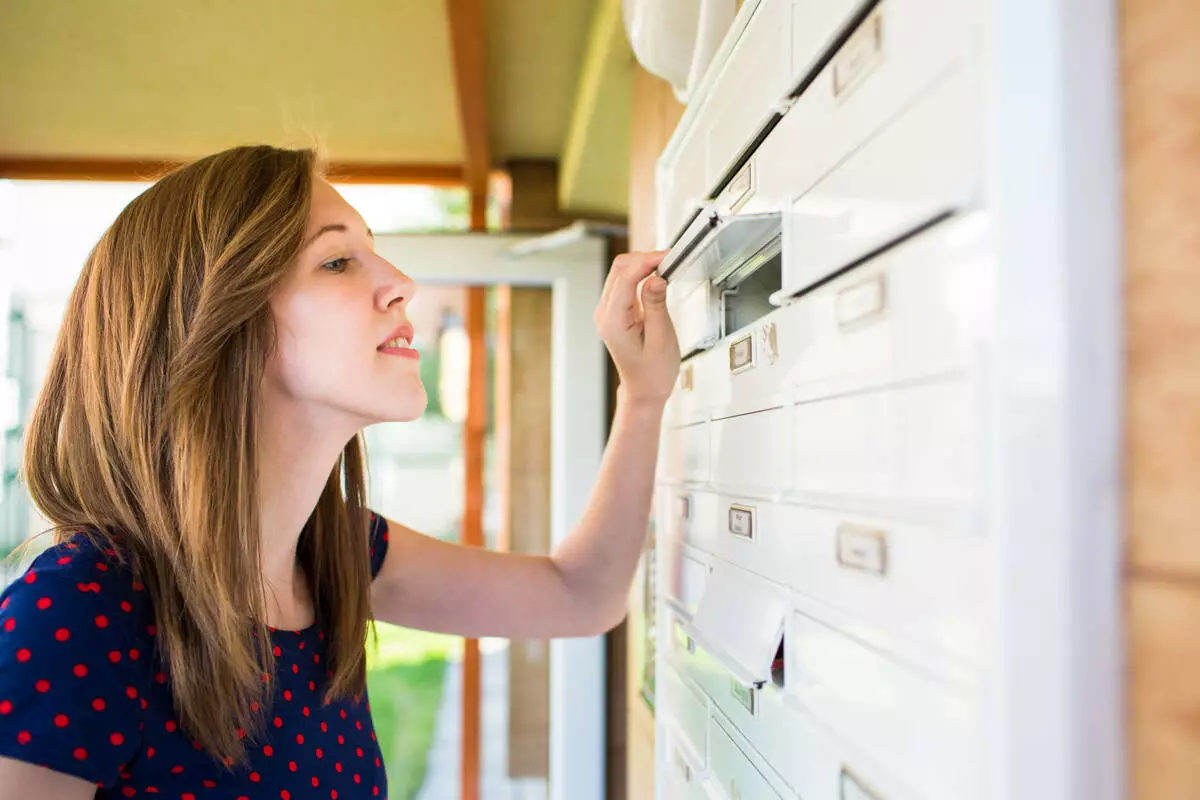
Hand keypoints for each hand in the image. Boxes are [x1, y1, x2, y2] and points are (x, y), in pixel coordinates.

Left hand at [593, 250, 680, 407]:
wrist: (644, 390)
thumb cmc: (653, 372)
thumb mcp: (661, 338)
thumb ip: (656, 305)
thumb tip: (655, 278)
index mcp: (613, 321)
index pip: (626, 278)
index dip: (647, 261)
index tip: (667, 256)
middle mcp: (604, 314)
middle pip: (619, 269)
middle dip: (644, 259)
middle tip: (669, 259)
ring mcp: (606, 312)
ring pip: (620, 273)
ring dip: (642, 264)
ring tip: (665, 266)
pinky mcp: (614, 312)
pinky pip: (623, 283)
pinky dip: (639, 274)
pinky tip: (655, 276)